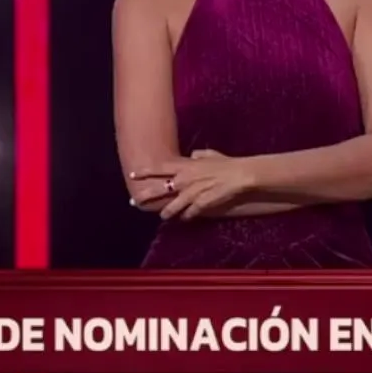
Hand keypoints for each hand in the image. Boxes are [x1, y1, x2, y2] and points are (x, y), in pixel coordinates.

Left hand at [129, 149, 254, 219]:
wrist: (239, 175)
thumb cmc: (226, 163)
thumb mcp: (210, 154)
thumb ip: (199, 154)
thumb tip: (193, 154)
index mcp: (185, 166)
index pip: (160, 168)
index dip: (145, 171)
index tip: (132, 174)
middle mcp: (185, 180)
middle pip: (160, 189)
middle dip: (146, 196)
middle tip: (135, 201)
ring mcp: (192, 193)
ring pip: (173, 205)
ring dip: (167, 212)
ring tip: (163, 216)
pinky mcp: (200, 204)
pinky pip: (190, 213)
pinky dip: (187, 216)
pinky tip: (186, 218)